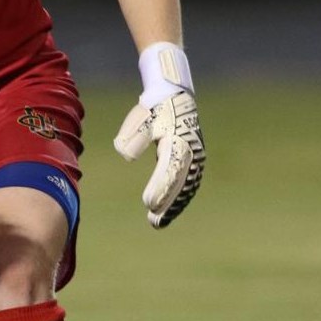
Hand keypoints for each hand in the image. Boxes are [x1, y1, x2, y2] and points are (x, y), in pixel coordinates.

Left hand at [113, 43, 203, 227]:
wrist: (175, 98)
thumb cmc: (153, 110)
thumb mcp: (140, 118)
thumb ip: (132, 137)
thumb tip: (125, 156)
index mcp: (178, 140)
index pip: (170, 170)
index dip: (160, 188)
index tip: (148, 204)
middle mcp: (191, 151)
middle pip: (181, 183)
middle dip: (168, 204)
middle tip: (154, 222)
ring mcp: (196, 157)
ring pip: (187, 187)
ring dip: (174, 206)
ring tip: (158, 222)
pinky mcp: (195, 161)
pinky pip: (190, 184)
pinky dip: (180, 199)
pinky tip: (169, 212)